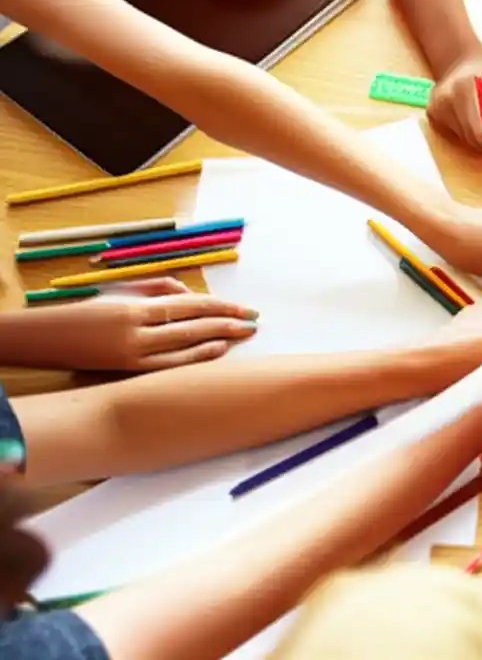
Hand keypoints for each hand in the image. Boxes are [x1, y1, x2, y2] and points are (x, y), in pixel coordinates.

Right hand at [18, 278, 256, 370]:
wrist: (47, 338)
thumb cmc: (88, 310)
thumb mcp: (121, 292)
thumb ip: (158, 289)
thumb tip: (191, 293)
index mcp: (135, 306)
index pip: (190, 305)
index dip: (221, 306)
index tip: (245, 308)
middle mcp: (136, 331)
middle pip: (193, 325)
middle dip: (228, 322)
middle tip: (254, 322)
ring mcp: (133, 355)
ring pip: (186, 346)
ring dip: (219, 339)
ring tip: (243, 335)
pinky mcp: (130, 371)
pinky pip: (171, 364)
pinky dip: (196, 357)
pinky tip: (218, 351)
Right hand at [427, 54, 481, 152]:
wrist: (460, 62)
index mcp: (464, 88)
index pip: (476, 128)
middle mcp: (446, 98)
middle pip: (468, 135)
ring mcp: (436, 106)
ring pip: (461, 136)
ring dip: (473, 134)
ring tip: (481, 119)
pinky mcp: (431, 112)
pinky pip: (452, 132)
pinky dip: (463, 129)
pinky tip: (466, 115)